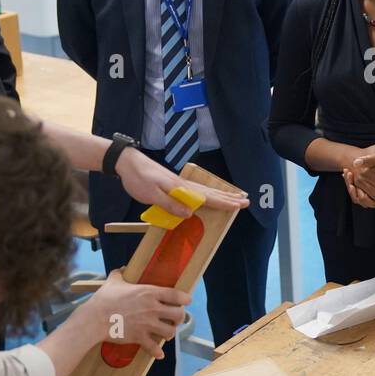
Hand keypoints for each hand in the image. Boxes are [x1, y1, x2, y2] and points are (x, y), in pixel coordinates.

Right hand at [83, 269, 188, 358]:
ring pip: (170, 332)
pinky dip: (158, 352)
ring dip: (169, 333)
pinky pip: (154, 348)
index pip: (176, 295)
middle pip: (178, 315)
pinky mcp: (140, 338)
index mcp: (150, 293)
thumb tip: (122, 268)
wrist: (94, 318)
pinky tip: (159, 354)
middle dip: (179, 318)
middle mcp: (152, 309)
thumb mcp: (113, 281)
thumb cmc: (104, 299)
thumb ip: (120, 273)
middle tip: (174, 319)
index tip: (186, 301)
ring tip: (165, 332)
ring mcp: (147, 324)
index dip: (185, 299)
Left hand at [116, 149, 248, 216]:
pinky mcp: (175, 183)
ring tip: (235, 196)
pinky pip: (197, 190)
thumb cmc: (138, 179)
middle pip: (211, 193)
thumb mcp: (151, 195)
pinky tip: (210, 194)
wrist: (128, 162)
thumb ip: (171, 204)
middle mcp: (184, 185)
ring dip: (222, 194)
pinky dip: (209, 192)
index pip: (206, 197)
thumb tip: (190, 213)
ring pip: (206, 190)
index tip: (239, 205)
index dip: (224, 202)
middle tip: (246, 200)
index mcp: (180, 188)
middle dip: (229, 198)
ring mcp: (180, 183)